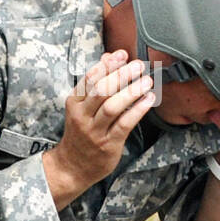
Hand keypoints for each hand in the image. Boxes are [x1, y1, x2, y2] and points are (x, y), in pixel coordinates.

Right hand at [42, 50, 156, 209]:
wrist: (72, 166)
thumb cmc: (81, 133)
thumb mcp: (81, 108)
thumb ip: (95, 84)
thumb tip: (110, 58)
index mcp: (74, 103)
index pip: (89, 79)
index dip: (107, 65)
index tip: (122, 54)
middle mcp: (82, 115)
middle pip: (101, 90)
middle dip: (121, 75)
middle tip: (138, 65)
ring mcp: (94, 131)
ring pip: (112, 106)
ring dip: (131, 91)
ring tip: (147, 81)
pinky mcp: (108, 144)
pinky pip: (124, 124)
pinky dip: (137, 111)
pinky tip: (148, 100)